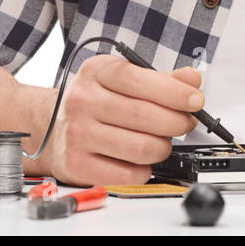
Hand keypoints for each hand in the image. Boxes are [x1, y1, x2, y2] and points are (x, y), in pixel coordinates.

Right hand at [39, 54, 202, 185]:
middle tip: (184, 123)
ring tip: (161, 142)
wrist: (49, 126)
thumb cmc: (93, 101)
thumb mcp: (121, 79)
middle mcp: (83, 100)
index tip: (196, 100)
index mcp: (96, 72)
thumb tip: (192, 79)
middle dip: (176, 122)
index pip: (139, 79)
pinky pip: (129, 173)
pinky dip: (145, 169)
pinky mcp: (77, 163)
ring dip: (162, 148)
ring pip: (141, 147)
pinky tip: (141, 160)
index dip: (174, 91)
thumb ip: (159, 79)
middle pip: (145, 116)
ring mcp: (78, 133)